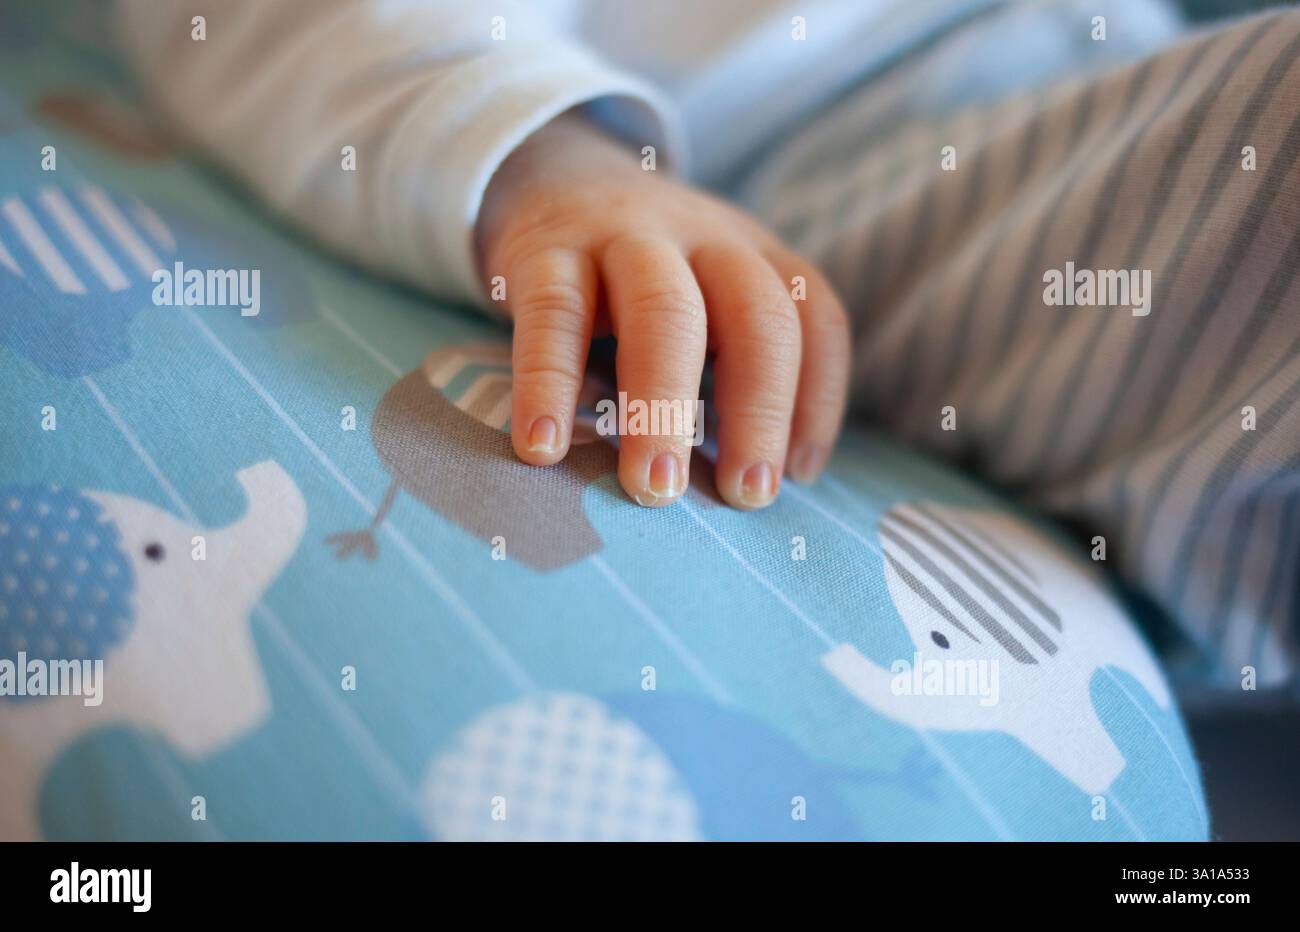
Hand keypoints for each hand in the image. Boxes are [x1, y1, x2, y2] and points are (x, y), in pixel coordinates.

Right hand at [476, 112, 849, 509]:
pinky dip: (548, 385)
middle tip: (743, 497)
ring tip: (653, 489)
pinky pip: (555, 315)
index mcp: (754, 255)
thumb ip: (729, 369)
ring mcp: (624, 238)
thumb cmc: (638, 280)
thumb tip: (746, 483)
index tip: (799, 475)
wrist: (546, 180)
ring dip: (664, 408)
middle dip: (758, 413)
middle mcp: (704, 239)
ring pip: (664, 313)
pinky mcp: (546, 251)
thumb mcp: (704, 299)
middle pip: (756, 315)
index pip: (814, 316)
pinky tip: (542, 447)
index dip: (817, 398)